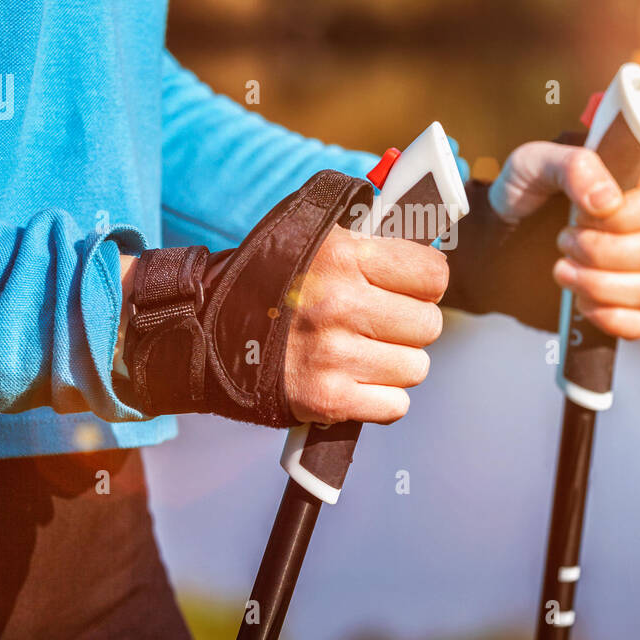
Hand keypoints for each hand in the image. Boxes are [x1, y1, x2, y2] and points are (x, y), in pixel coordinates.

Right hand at [284, 225, 448, 424]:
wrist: (207, 331)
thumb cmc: (268, 280)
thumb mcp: (312, 234)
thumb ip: (368, 235)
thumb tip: (426, 237)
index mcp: (342, 257)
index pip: (432, 275)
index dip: (424, 283)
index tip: (408, 289)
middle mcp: (340, 304)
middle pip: (428, 325)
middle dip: (410, 326)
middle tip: (380, 323)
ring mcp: (334, 355)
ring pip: (415, 368)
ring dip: (396, 364)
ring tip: (363, 352)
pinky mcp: (327, 398)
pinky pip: (394, 405)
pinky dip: (380, 398)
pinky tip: (356, 380)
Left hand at [489, 141, 639, 339]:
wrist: (494, 236)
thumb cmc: (521, 191)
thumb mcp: (535, 163)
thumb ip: (574, 167)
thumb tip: (609, 202)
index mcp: (636, 189)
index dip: (625, 216)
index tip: (579, 214)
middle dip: (602, 251)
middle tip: (562, 240)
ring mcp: (636, 273)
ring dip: (600, 284)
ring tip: (560, 270)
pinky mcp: (620, 307)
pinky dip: (614, 319)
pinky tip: (581, 305)